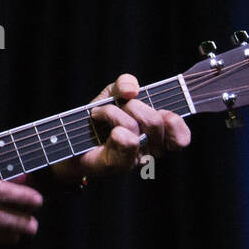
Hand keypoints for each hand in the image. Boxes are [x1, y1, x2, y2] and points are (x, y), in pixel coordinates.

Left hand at [55, 73, 191, 183]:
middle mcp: (148, 151)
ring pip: (135, 126)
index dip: (175, 121)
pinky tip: (97, 122)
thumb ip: (126, 84)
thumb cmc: (96, 120)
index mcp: (156, 137)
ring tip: (99, 114)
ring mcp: (132, 160)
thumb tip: (133, 89)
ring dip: (113, 112)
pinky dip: (109, 120)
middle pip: (155, 121)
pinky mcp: (117, 164)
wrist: (67, 140)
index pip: (181, 137)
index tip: (162, 110)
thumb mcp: (112, 94)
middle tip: (117, 107)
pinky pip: (125, 138)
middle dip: (133, 105)